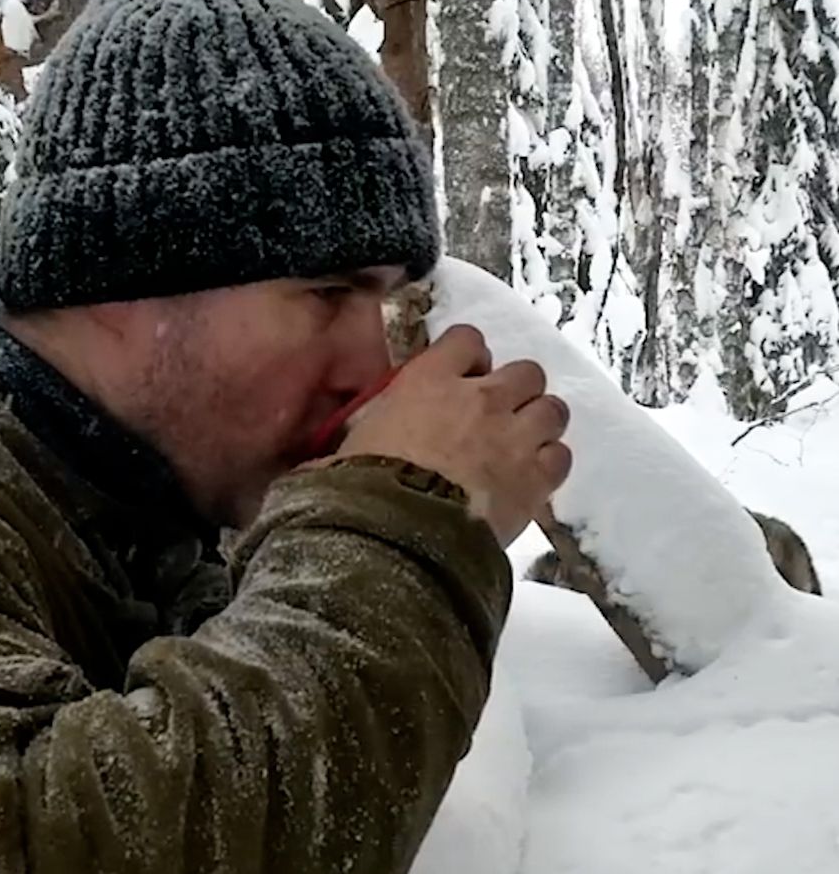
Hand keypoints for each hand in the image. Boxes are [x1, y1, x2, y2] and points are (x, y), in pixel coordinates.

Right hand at [335, 325, 571, 547]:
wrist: (400, 533)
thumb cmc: (362, 487)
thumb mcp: (348, 446)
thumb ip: (354, 438)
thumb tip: (312, 465)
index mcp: (430, 380)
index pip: (467, 340)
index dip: (471, 358)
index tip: (465, 379)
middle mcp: (481, 398)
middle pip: (526, 371)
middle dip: (516, 391)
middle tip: (499, 417)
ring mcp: (514, 435)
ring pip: (553, 409)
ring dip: (540, 425)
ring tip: (522, 447)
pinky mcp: (536, 477)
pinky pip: (561, 456)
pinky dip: (549, 465)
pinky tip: (531, 479)